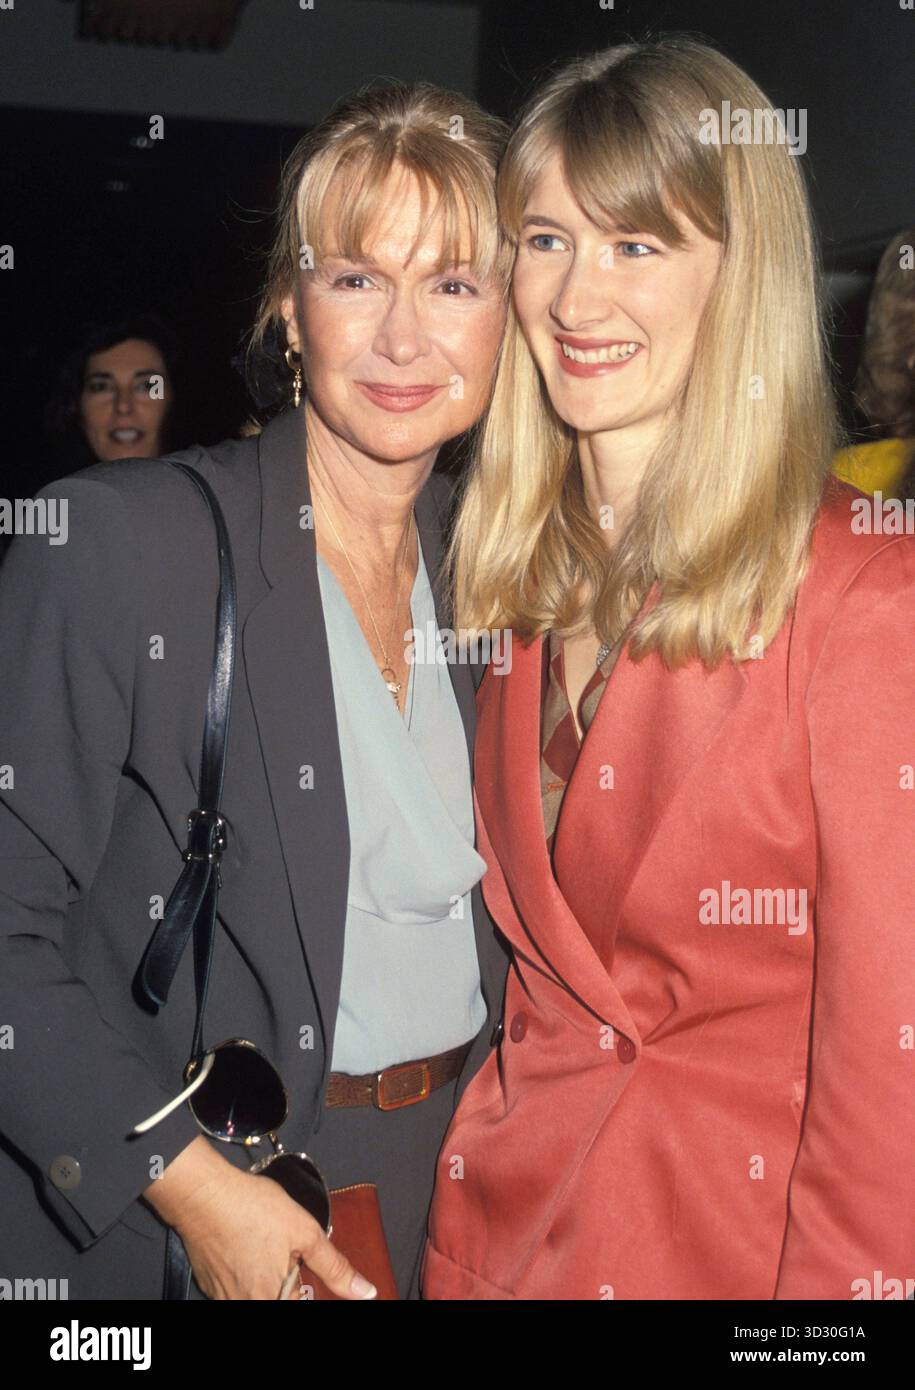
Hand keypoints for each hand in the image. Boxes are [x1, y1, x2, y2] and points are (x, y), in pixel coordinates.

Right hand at [143, 1135, 376, 1300]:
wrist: (202, 1195)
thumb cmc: (252, 1209)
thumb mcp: (305, 1232)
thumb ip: (335, 1267)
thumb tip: (366, 1293)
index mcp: (273, 1300)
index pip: (302, 1305)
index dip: (307, 1289)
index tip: (302, 1267)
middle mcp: (245, 1304)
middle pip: (278, 1299)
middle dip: (288, 1282)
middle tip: (287, 1254)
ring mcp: (224, 1297)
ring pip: (255, 1296)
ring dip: (266, 1280)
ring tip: (266, 1246)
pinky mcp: (209, 1284)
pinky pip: (234, 1289)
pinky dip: (245, 1274)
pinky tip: (247, 1247)